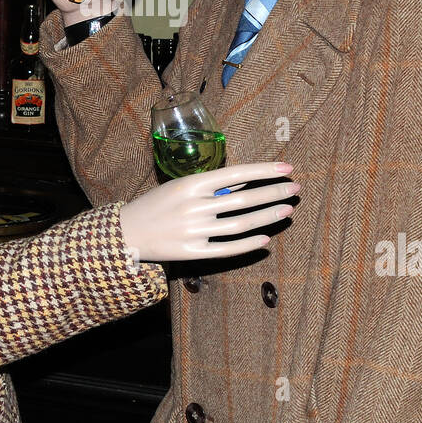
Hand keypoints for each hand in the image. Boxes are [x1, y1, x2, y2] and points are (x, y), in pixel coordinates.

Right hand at [118, 161, 297, 261]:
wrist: (126, 233)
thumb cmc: (157, 205)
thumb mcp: (181, 186)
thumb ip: (212, 186)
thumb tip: (246, 181)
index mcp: (191, 184)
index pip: (236, 174)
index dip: (264, 171)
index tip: (287, 169)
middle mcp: (194, 206)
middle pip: (244, 199)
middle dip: (273, 193)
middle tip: (295, 189)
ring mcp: (194, 231)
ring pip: (240, 224)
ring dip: (267, 217)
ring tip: (287, 210)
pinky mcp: (192, 253)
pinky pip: (226, 249)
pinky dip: (248, 245)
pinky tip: (266, 238)